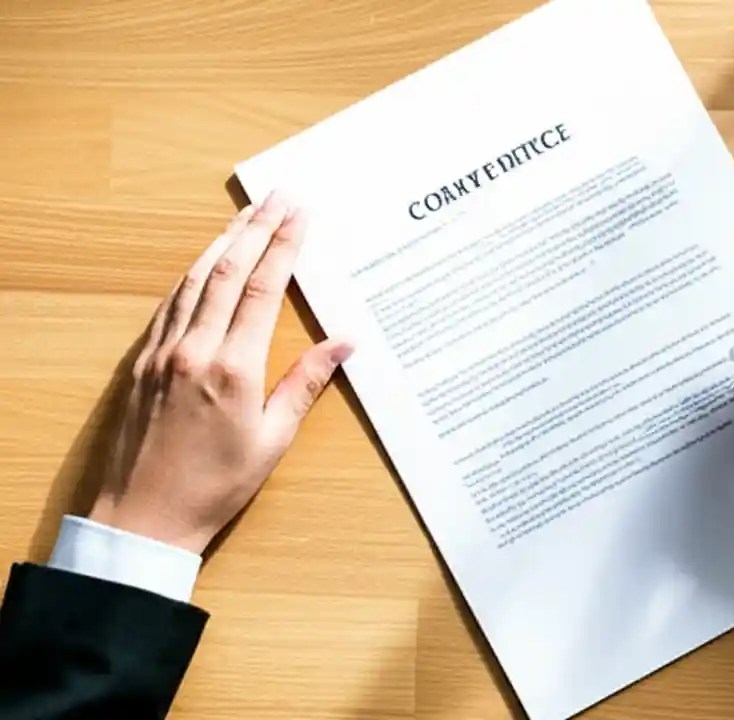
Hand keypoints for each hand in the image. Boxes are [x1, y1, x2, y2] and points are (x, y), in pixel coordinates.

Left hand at [89, 192, 353, 553]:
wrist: (144, 519)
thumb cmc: (215, 487)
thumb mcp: (273, 439)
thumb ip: (305, 383)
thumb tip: (344, 341)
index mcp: (232, 368)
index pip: (262, 289)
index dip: (283, 246)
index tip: (300, 215)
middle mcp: (194, 349)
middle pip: (227, 271)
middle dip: (256, 228)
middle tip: (279, 197)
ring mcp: (163, 352)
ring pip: (194, 280)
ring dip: (222, 241)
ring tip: (246, 215)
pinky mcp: (142, 363)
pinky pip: (170, 303)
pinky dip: (192, 274)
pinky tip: (206, 262)